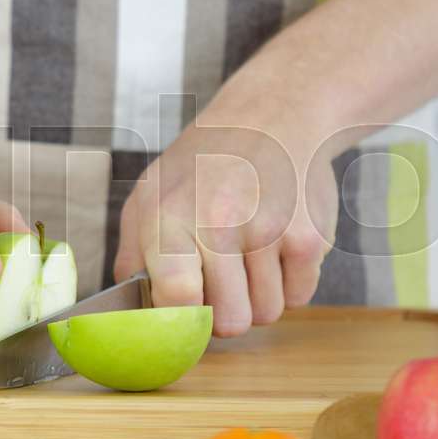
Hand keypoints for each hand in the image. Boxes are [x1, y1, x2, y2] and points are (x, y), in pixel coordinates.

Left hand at [112, 114, 337, 336]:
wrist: (273, 114)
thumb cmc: (204, 163)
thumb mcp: (149, 195)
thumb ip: (132, 257)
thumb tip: (128, 314)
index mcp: (169, 217)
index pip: (177, 299)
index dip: (182, 321)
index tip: (186, 314)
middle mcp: (218, 223)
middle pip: (230, 323)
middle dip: (226, 312)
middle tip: (222, 280)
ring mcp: (268, 230)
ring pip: (267, 315)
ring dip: (259, 297)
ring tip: (249, 255)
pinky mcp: (309, 236)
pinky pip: (300, 297)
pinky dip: (290, 283)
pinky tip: (277, 244)